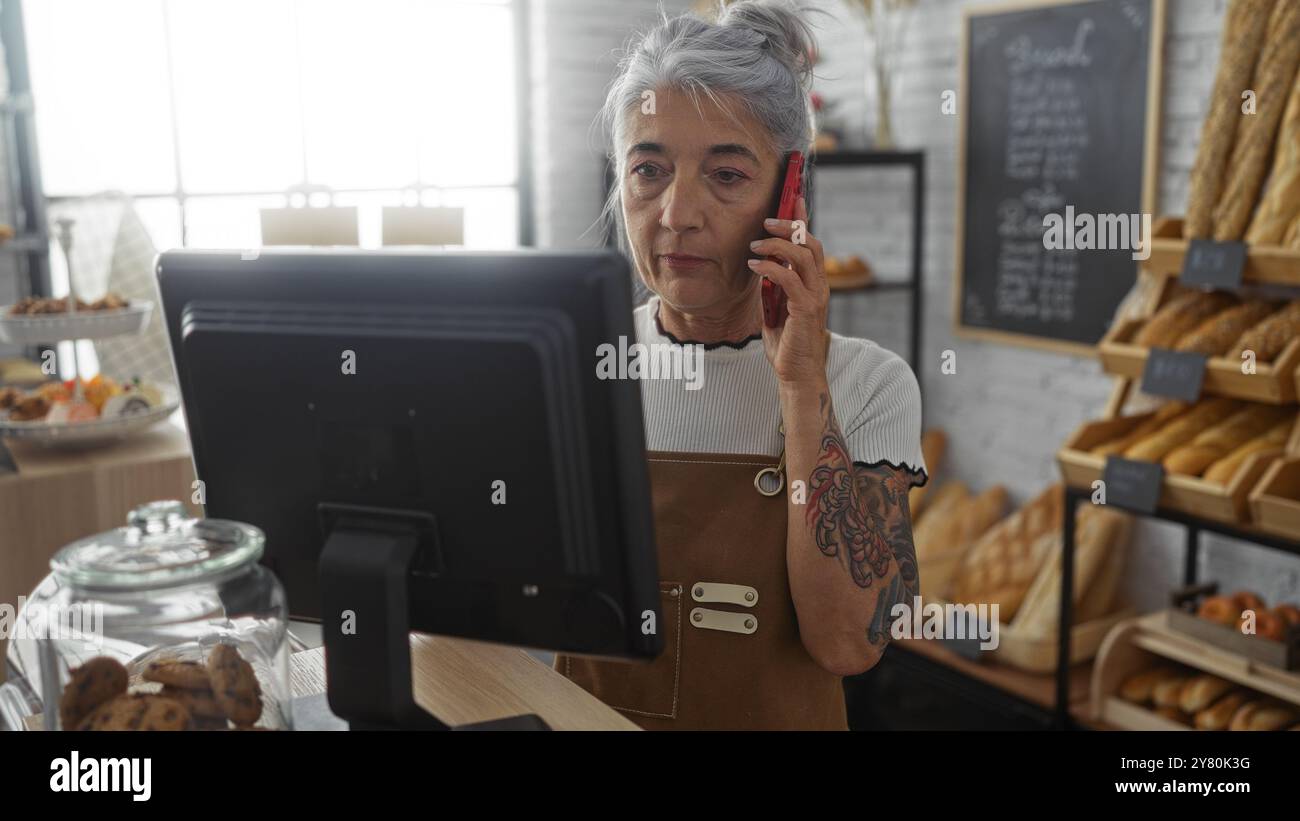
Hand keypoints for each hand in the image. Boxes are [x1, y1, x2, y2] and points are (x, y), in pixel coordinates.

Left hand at [748, 196, 828, 387]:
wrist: (795, 373)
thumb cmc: (787, 343)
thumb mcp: (777, 307)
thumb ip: (775, 286)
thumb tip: (763, 265)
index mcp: (813, 283)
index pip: (810, 243)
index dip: (803, 220)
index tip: (793, 199)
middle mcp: (819, 286)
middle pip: (810, 243)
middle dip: (789, 226)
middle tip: (767, 221)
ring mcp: (814, 296)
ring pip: (802, 255)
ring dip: (777, 244)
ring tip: (755, 245)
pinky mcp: (806, 309)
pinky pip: (789, 278)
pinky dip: (771, 267)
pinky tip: (755, 265)